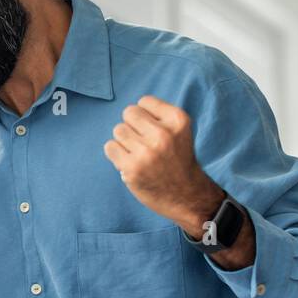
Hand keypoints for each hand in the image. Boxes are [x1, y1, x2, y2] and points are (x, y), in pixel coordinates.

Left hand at [103, 95, 223, 237]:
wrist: (187, 195)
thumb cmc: (177, 160)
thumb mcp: (178, 132)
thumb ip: (158, 117)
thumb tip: (128, 112)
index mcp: (178, 120)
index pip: (144, 101)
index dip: (145, 116)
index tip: (153, 131)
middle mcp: (163, 134)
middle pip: (129, 113)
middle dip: (132, 126)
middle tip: (142, 142)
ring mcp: (147, 152)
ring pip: (118, 130)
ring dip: (124, 141)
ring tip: (138, 154)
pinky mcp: (133, 168)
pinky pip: (110, 147)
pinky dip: (116, 154)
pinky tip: (129, 162)